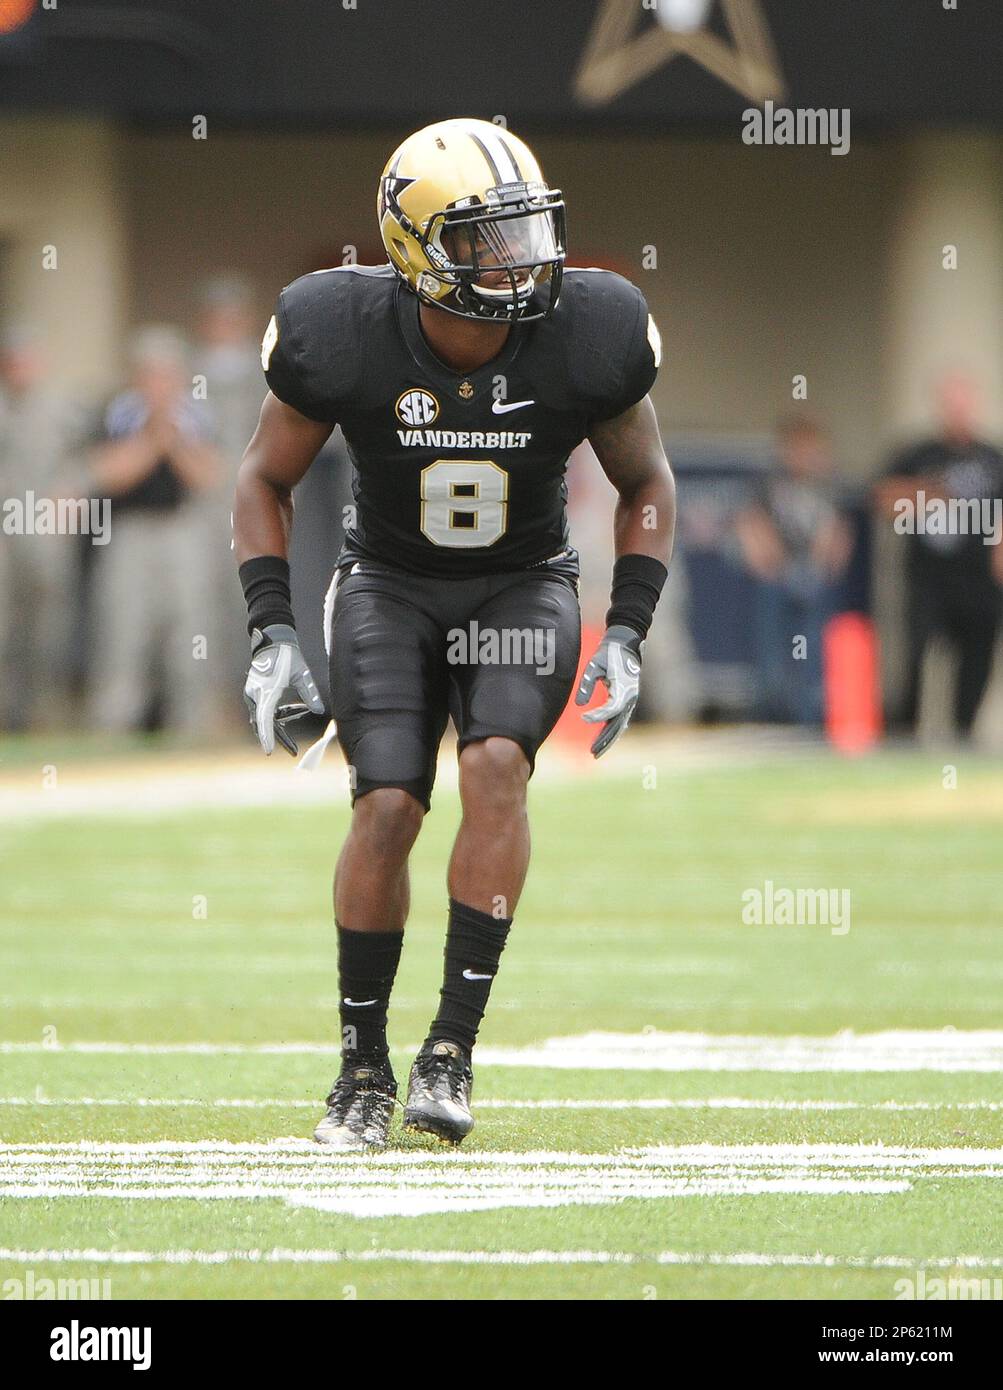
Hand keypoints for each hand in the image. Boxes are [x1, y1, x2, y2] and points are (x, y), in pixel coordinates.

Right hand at [244, 624, 324, 755]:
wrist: (273, 641)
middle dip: (277, 737)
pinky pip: (263, 711)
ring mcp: (252, 694)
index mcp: (266, 690)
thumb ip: (310, 693)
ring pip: (262, 718)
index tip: (269, 751)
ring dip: (277, 728)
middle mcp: (255, 694)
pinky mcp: (255, 693)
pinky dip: (274, 717)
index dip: (267, 736)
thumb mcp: (302, 674)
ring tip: (293, 739)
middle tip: (293, 750)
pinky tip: (292, 715)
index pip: (264, 719)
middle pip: (263, 723)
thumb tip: (319, 710)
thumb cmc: (287, 655)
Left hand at [575, 624, 642, 757]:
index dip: (598, 715)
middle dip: (605, 739)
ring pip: (619, 725)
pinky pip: (619, 720)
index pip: (612, 708)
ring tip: (595, 752)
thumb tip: (579, 705)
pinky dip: (612, 732)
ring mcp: (630, 700)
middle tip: (592, 752)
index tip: (583, 717)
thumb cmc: (608, 653)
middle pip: (618, 723)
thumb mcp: (594, 665)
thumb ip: (587, 684)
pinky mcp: (626, 701)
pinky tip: (603, 742)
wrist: (625, 645)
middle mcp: (630, 697)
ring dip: (608, 739)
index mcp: (624, 688)